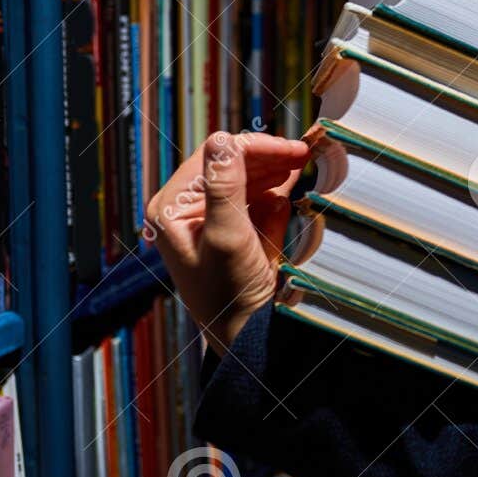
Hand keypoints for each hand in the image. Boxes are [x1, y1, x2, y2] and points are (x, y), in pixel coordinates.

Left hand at [146, 131, 312, 356]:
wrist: (245, 337)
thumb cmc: (228, 294)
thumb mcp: (227, 236)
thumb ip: (224, 187)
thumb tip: (224, 140)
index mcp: (173, 208)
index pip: (214, 156)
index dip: (253, 147)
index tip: (291, 149)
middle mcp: (189, 210)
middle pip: (231, 164)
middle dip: (268, 157)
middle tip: (303, 153)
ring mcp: (214, 220)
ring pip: (247, 178)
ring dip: (274, 170)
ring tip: (302, 164)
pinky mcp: (236, 232)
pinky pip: (256, 200)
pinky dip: (275, 191)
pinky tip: (290, 186)